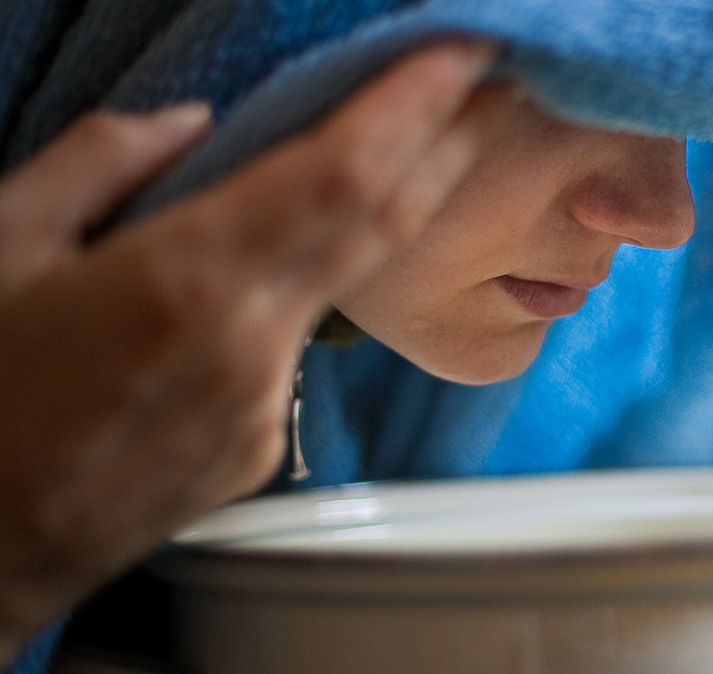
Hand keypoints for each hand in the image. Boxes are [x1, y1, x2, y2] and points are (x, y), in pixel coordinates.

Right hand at [0, 40, 496, 663]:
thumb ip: (98, 166)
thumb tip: (189, 128)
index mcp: (186, 285)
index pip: (344, 176)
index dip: (417, 109)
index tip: (466, 57)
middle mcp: (249, 350)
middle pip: (381, 227)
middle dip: (445, 146)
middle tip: (488, 88)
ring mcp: (263, 410)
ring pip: (337, 288)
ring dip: (378, 215)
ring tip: (398, 151)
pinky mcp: (258, 452)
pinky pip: (289, 348)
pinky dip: (302, 292)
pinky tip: (283, 265)